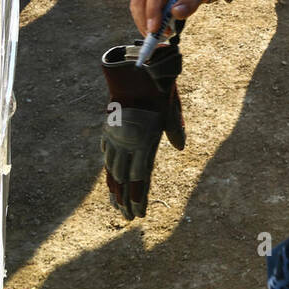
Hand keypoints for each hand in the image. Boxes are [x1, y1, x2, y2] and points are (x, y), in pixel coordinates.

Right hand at [100, 41, 184, 219]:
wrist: (131, 70)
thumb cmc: (156, 88)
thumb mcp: (169, 106)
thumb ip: (174, 127)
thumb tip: (181, 147)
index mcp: (143, 138)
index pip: (141, 176)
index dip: (139, 197)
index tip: (139, 214)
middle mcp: (127, 141)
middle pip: (125, 179)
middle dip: (127, 200)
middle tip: (129, 218)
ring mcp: (116, 137)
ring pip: (113, 169)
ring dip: (115, 189)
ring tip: (117, 205)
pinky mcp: (110, 130)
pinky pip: (107, 155)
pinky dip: (108, 170)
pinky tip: (110, 179)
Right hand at [130, 0, 215, 38]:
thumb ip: (192, 0)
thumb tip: (176, 13)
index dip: (153, 9)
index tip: (155, 28)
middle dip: (145, 18)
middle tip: (154, 36)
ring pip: (136, 2)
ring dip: (142, 21)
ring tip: (156, 35)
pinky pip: (139, 6)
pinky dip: (144, 20)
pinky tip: (154, 30)